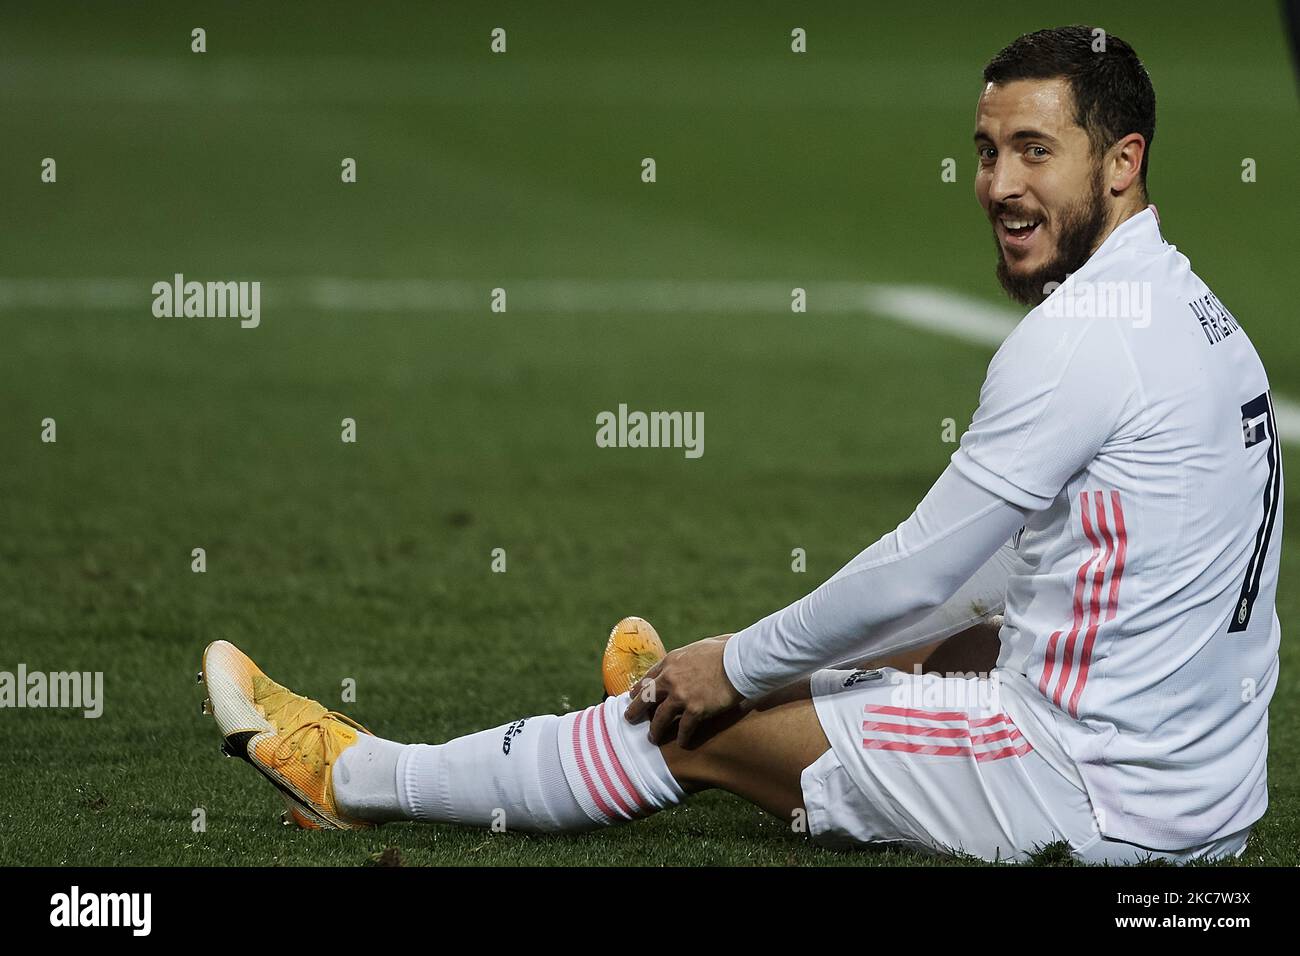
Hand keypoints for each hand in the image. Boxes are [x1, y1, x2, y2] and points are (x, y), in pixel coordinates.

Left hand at [624, 634, 742, 747]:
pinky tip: (682, 744)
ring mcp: (681, 695)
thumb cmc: (726, 650)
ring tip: (652, 737)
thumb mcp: (699, 646)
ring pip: (660, 717)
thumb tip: (694, 655)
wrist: (740, 661)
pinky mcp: (695, 710)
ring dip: (655, 729)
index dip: (640, 688)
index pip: (649, 677)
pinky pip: (684, 729)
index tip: (634, 695)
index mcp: (671, 661)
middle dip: (635, 710)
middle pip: (646, 698)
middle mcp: (670, 678)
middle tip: (629, 718)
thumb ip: (689, 656)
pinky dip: (682, 738)